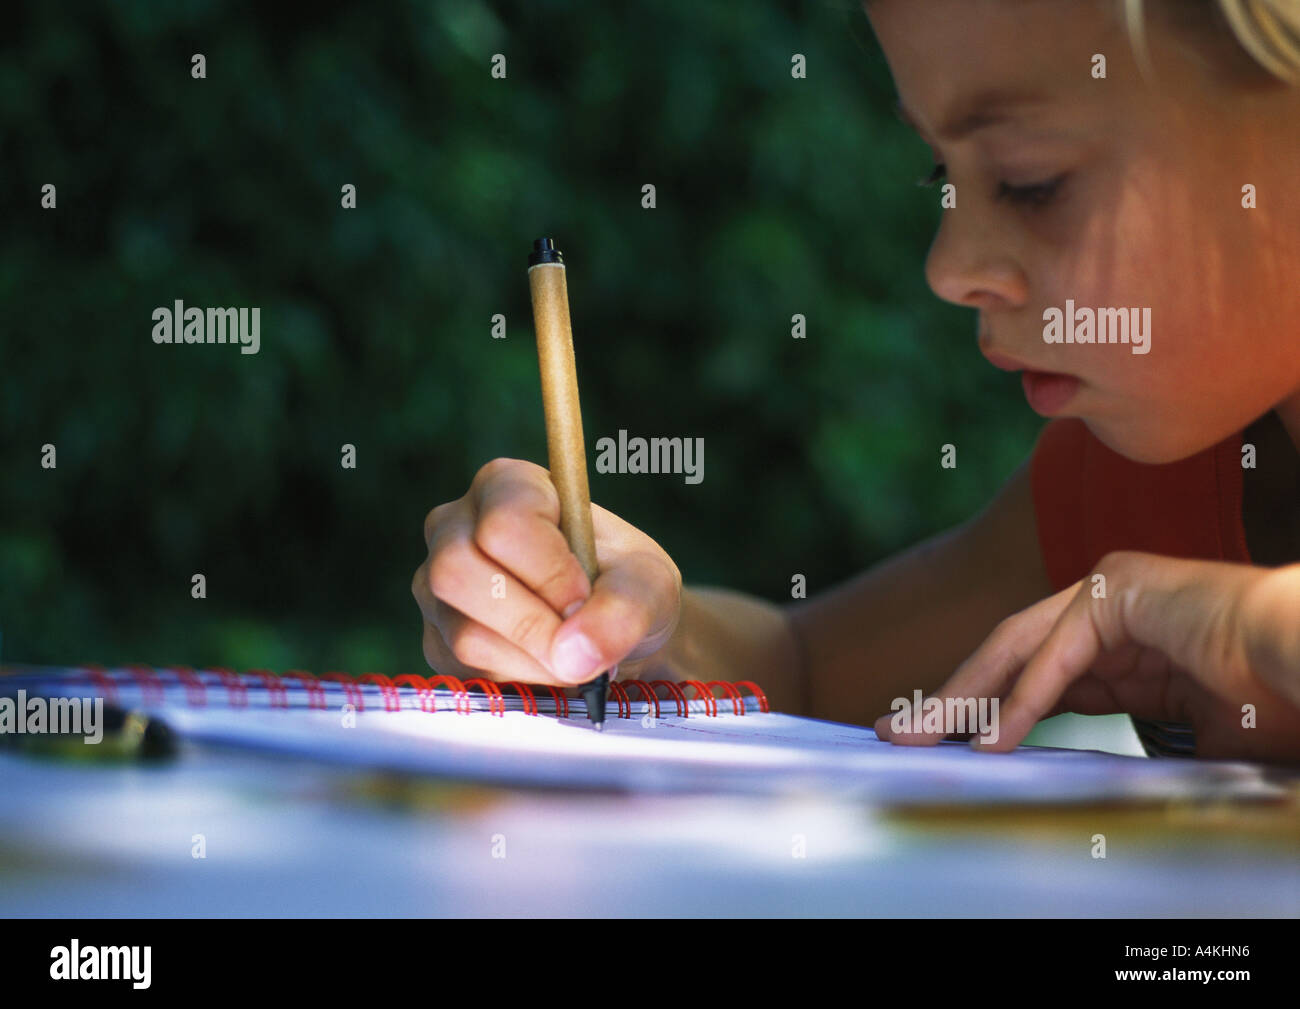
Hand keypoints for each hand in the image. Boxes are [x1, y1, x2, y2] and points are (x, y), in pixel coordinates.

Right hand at [412, 458, 682, 688]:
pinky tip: (546, 669)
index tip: (584, 599)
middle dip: (530, 623)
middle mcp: (455, 526)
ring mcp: (435, 585)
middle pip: (457, 572)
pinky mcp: (435, 638)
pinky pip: (463, 671)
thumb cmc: (624, 585)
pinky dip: (516, 682)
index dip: (548, 573)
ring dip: (531, 661)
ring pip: (462, 632)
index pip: (505, 524)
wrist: (607, 628)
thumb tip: (575, 654)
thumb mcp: (647, 584)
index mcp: (506, 486)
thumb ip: (625, 608)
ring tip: (573, 658)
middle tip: (578, 647)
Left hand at [874, 552, 1299, 761]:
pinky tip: (990, 738)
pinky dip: (1025, 700)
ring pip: (1016, 649)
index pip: (1024, 671)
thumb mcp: (1179, 730)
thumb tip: (1083, 782)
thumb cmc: (1268, 699)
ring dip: (965, 695)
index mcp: (1115, 637)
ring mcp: (1110, 591)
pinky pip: (1060, 656)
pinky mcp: (1122, 593)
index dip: (976, 705)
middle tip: (895, 732)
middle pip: (1005, 654)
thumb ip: (1125, 739)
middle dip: (948, 696)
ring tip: (922, 736)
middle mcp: (1103, 605)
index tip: (934, 739)